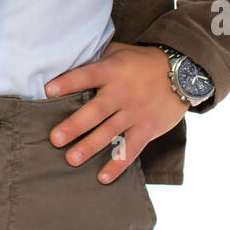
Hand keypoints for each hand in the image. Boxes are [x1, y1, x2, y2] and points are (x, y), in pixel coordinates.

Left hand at [44, 41, 187, 183]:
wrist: (181, 73)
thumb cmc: (141, 61)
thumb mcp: (119, 52)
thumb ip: (97, 58)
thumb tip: (67, 59)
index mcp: (112, 70)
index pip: (86, 76)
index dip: (67, 83)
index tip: (47, 91)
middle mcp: (122, 92)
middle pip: (95, 111)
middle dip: (74, 126)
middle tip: (54, 139)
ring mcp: (135, 112)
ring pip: (110, 132)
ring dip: (90, 147)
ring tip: (71, 160)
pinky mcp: (148, 128)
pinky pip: (131, 149)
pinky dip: (118, 164)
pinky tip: (102, 177)